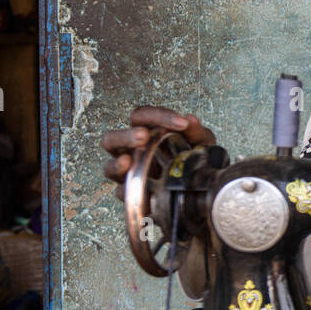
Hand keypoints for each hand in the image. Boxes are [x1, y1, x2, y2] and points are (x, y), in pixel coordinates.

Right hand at [100, 106, 214, 199]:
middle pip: (112, 138)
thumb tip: (190, 119)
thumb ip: (196, 132)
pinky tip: (139, 186)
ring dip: (117, 162)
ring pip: (108, 166)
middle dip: (126, 136)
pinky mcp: (132, 194)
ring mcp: (129, 173)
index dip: (158, 116)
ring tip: (129, 160)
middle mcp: (132, 151)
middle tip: (144, 135)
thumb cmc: (194, 159)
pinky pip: (121, 192)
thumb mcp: (201, 143)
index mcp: (146, 132)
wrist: (202, 187)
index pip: (141, 116)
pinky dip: (127, 190)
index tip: (181, 122)